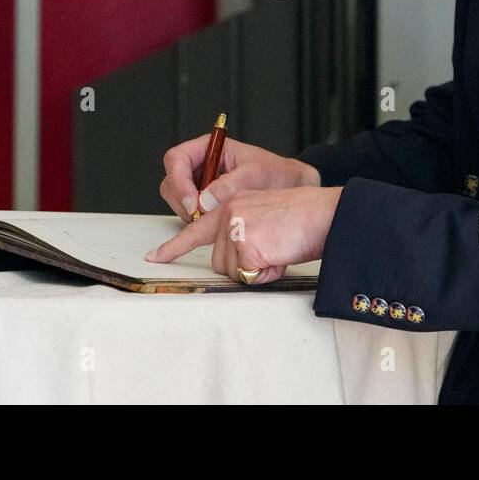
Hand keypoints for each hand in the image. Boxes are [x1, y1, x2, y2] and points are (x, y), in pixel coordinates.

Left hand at [144, 185, 342, 284]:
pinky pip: (249, 276)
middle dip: (243, 266)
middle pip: (218, 261)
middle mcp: (228, 212)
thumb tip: (233, 262)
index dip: (173, 247)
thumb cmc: (301, 219)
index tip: (155, 257)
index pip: (195, 229)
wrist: (323, 214)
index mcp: (231, 203)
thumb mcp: (263, 218)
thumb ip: (240, 233)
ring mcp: (234, 226)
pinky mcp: (245, 243)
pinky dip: (266, 273)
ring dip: (255, 270)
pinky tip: (279, 255)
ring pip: (231, 271)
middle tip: (270, 250)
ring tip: (276, 250)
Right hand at [159, 134, 319, 222]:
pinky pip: (190, 212)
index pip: (177, 159)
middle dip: (183, 201)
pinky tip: (217, 222)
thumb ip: (229, 185)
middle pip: (172, 181)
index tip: (193, 202)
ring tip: (214, 218)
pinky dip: (198, 221)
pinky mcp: (206, 202)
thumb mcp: (255, 174)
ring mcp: (202, 184)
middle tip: (201, 216)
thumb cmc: (277, 174)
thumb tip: (205, 201)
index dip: (179, 181)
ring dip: (190, 212)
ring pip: (178, 199)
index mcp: (210, 148)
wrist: (290, 188)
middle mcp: (202, 165)